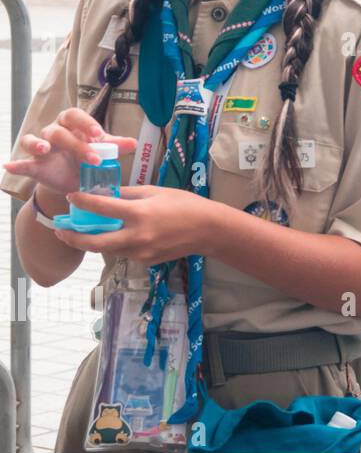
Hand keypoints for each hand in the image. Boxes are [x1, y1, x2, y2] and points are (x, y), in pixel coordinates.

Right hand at [3, 108, 136, 196]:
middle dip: (75, 144)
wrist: (77, 179)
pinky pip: (22, 163)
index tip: (98, 134)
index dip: (84, 122)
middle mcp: (54, 132)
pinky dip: (16, 165)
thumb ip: (116, 146)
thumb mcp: (103, 151)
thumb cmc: (89, 156)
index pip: (74, 115)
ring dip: (37, 144)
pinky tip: (9, 166)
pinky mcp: (34, 165)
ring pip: (33, 140)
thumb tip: (134, 143)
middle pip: (58, 131)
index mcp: (72, 125)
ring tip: (44, 150)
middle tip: (93, 159)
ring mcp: (41, 149)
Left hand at [54, 186, 223, 263]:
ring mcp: (141, 251)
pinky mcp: (146, 261)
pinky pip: (123, 252)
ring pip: (107, 249)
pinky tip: (115, 236)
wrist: (209, 230)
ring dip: (93, 241)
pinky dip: (115, 244)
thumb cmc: (185, 205)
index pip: (101, 208)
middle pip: (94, 242)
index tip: (71, 197)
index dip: (82, 202)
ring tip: (82, 232)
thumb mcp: (156, 192)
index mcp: (139, 213)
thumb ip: (129, 195)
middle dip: (72, 237)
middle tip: (60, 230)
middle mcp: (136, 236)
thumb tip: (107, 195)